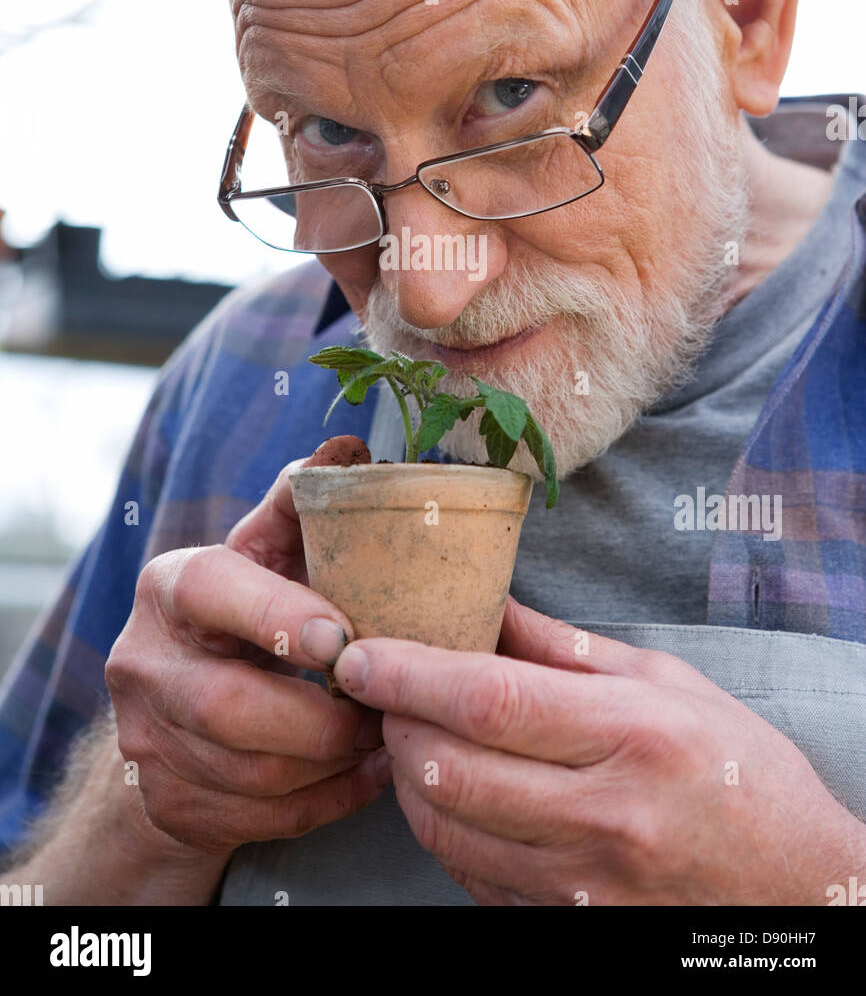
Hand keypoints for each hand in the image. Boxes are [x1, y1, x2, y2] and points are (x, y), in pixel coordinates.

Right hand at [105, 436, 388, 855]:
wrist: (181, 708)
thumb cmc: (247, 612)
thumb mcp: (265, 554)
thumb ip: (301, 506)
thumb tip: (348, 448)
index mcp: (172, 585)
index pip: (213, 591)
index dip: (276, 614)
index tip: (342, 637)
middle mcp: (143, 661)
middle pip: (227, 706)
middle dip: (320, 716)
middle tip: (383, 703)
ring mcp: (147, 740)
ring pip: (249, 773)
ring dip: (333, 762)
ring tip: (387, 736)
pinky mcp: (169, 801)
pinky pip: (262, 818)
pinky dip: (328, 800)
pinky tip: (367, 774)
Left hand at [330, 596, 865, 904]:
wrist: (797, 890)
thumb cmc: (740, 772)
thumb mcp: (668, 684)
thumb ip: (565, 648)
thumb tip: (485, 602)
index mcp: (630, 735)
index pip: (489, 700)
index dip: (409, 674)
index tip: (362, 654)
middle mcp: (602, 813)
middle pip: (448, 769)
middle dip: (393, 722)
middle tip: (382, 689)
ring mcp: (581, 882)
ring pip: (445, 829)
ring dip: (406, 776)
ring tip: (412, 733)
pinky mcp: (564, 922)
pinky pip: (470, 875)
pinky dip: (443, 828)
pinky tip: (454, 791)